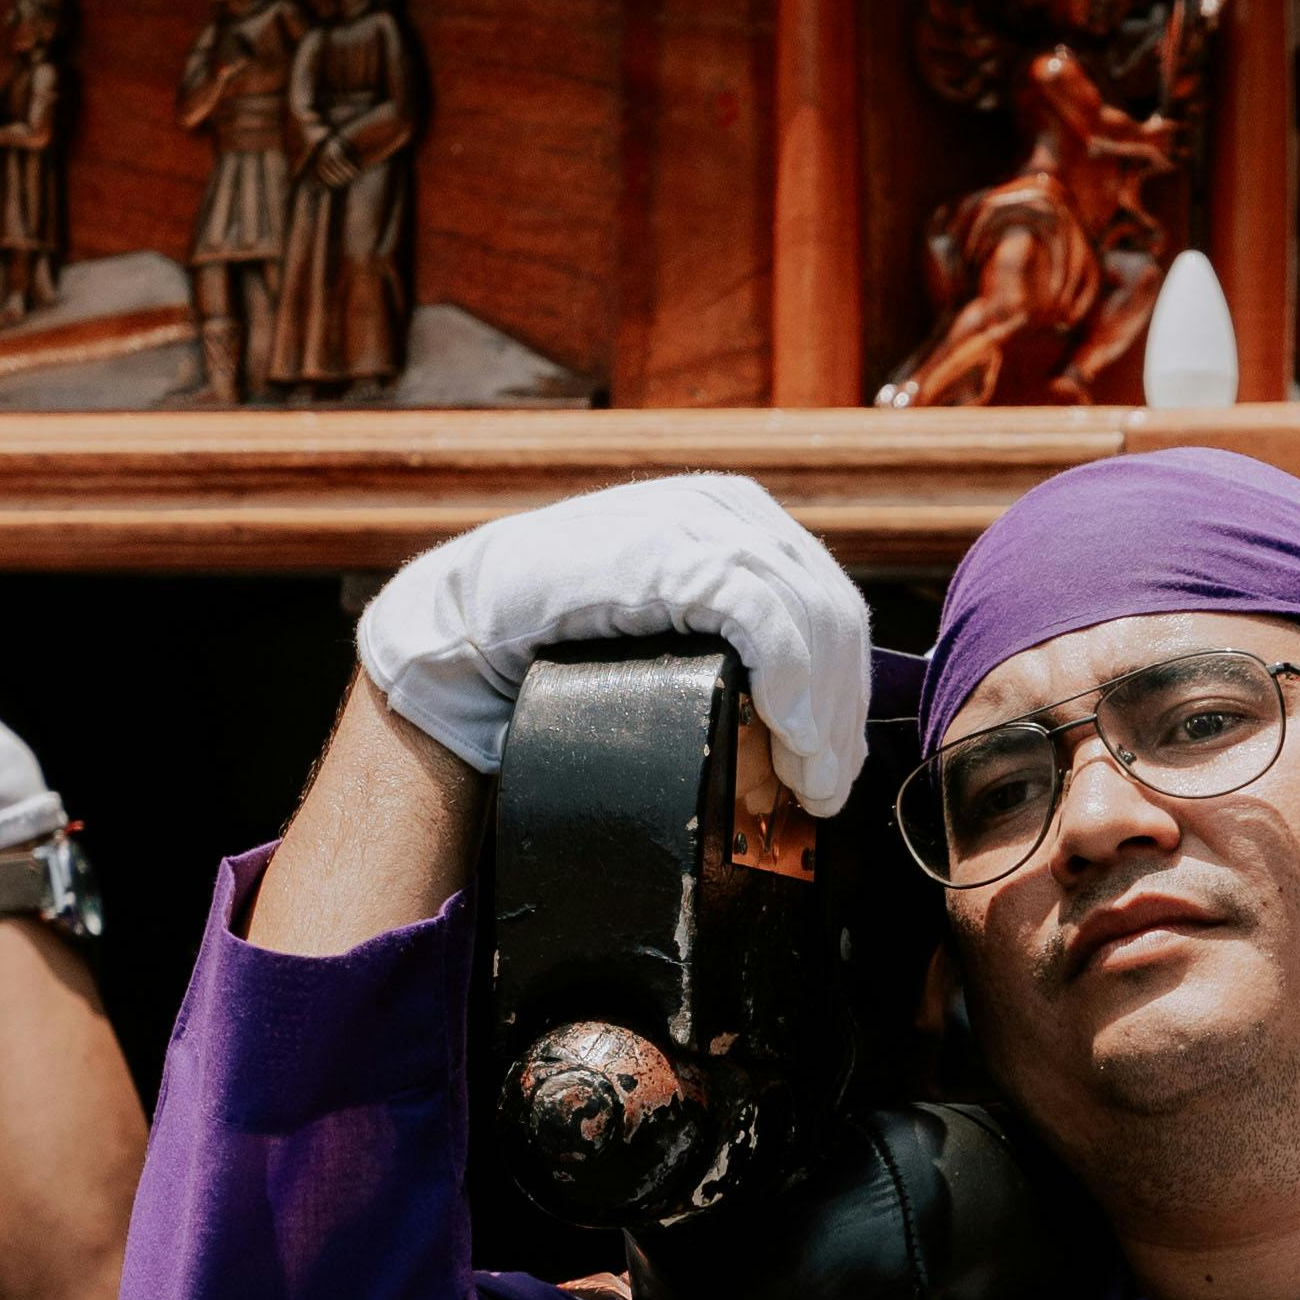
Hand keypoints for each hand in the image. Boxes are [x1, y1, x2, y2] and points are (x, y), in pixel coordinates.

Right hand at [353, 471, 872, 810]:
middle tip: (826, 791)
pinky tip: (792, 741)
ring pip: (808, 617)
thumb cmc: (555, 657)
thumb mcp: (668, 644)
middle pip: (829, 613)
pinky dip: (791, 685)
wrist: (453, 643)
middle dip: (840, 713)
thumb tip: (816, 731)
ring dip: (822, 714)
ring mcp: (691, 521)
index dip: (846, 694)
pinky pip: (761, 616)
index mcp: (735, 522)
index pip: (828, 606)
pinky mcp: (660, 549)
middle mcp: (722, 508)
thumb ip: (734, 654)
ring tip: (808, 784)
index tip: (835, 770)